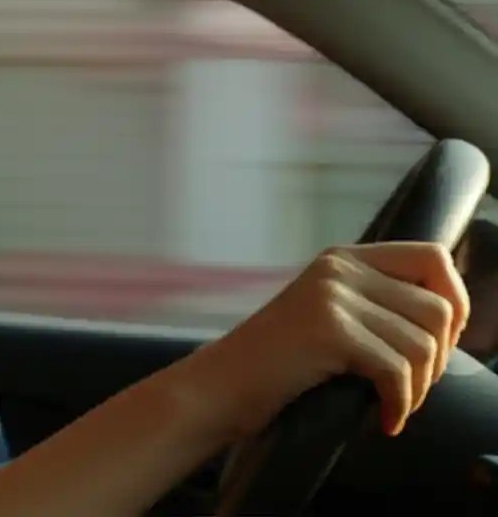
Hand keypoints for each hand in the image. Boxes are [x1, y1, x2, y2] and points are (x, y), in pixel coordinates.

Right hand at [191, 242, 468, 438]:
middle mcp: (339, 268)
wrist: (220, 386)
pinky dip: (400, 404)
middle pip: (438, 307)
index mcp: (341, 258)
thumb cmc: (275, 364)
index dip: (456, 299)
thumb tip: (450, 319)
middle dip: (439, 357)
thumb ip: (376, 304)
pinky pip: (398, 371)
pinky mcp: (329, 330)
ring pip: (423, 343)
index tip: (444, 341)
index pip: (433, 257)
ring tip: (394, 404)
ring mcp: (332, 296)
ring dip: (419, 387)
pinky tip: (383, 419)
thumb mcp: (328, 315)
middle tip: (412, 386)